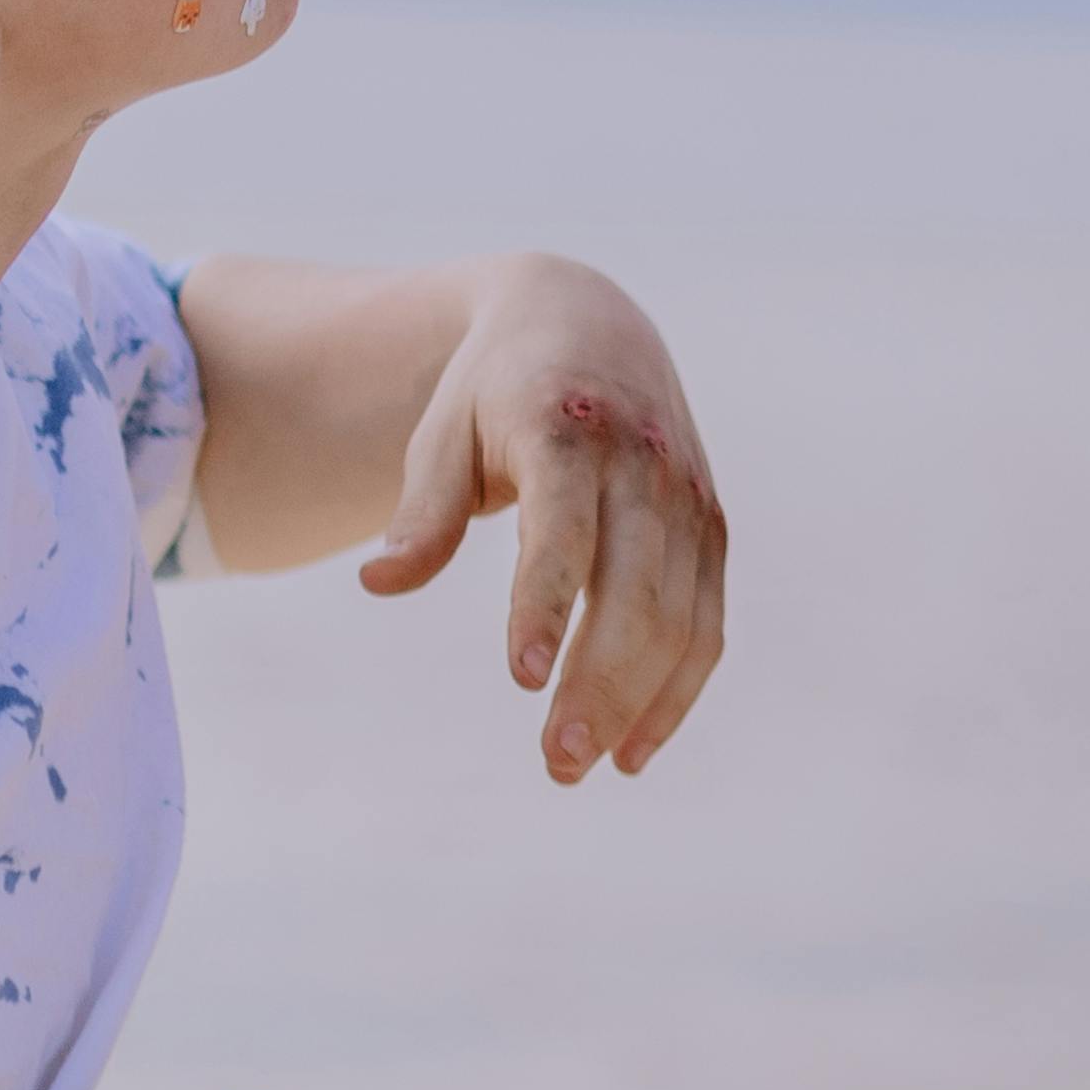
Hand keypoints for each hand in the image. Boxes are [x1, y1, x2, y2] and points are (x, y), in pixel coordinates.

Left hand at [360, 259, 725, 779]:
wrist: (588, 323)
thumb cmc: (494, 393)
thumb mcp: (444, 433)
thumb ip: (423, 511)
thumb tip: (379, 581)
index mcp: (567, 429)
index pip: (563, 530)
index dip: (545, 604)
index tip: (521, 681)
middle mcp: (643, 463)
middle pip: (634, 592)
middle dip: (598, 684)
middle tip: (555, 765)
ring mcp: (687, 496)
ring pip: (680, 619)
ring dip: (638, 703)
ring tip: (580, 766)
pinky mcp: (710, 527)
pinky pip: (706, 623)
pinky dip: (678, 691)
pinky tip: (634, 749)